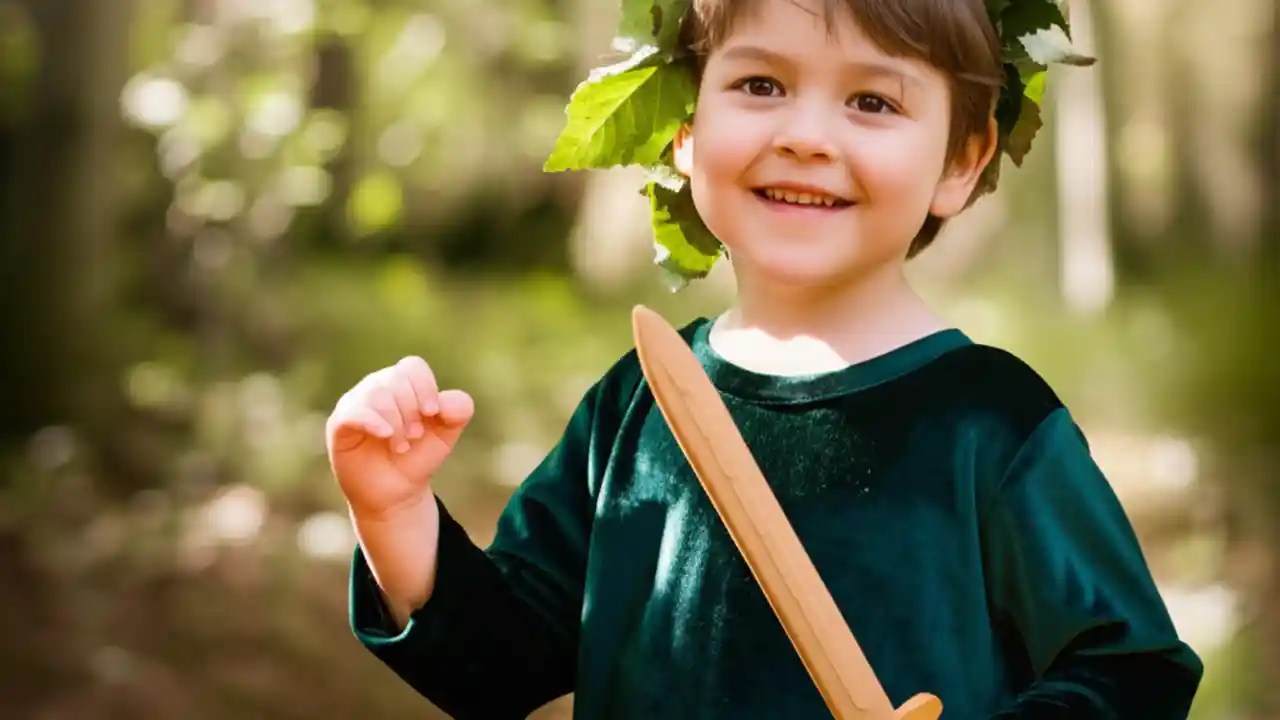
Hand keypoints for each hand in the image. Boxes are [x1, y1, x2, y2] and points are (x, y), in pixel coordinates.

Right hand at [325, 356, 474, 517]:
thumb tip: (444, 401)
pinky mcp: (339, 425)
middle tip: (415, 436)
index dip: (425, 387)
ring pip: (376, 394)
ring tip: (402, 446)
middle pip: (395, 380)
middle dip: (411, 410)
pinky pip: (352, 412)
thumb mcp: (446, 434)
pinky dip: (372, 421)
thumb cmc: (418, 456)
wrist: (396, 492)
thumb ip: (459, 410)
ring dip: (396, 422)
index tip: (433, 412)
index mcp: (403, 384)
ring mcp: (355, 404)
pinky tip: (386, 434)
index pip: (412, 367)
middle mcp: (377, 387)